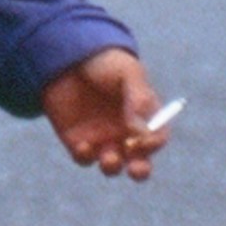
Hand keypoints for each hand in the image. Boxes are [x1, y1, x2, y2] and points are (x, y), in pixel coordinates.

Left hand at [40, 41, 170, 179]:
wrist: (68, 55)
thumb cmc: (104, 62)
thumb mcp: (127, 72)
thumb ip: (138, 99)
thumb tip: (143, 130)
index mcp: (144, 115)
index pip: (157, 136)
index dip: (154, 143)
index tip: (144, 141)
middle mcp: (125, 131)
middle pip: (140, 161)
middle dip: (140, 170)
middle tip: (136, 169)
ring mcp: (102, 138)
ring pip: (113, 165)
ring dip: (113, 166)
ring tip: (109, 158)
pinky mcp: (78, 141)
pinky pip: (85, 158)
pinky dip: (86, 157)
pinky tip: (83, 145)